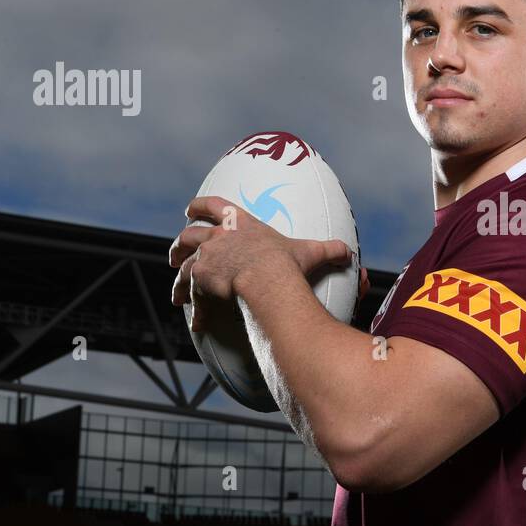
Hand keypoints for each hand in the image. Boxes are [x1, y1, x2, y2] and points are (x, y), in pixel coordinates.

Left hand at [169, 195, 352, 331]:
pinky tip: (196, 321)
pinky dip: (193, 308)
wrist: (267, 280)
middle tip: (175, 254)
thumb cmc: (287, 264)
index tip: (189, 208)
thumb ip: (329, 250)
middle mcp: (218, 236)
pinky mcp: (200, 279)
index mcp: (240, 222)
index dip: (200, 205)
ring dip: (178, 276)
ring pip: (184, 264)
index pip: (214, 204)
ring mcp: (207, 257)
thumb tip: (350, 253)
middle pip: (190, 234)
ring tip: (177, 291)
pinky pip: (192, 294)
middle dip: (180, 245)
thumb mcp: (310, 253)